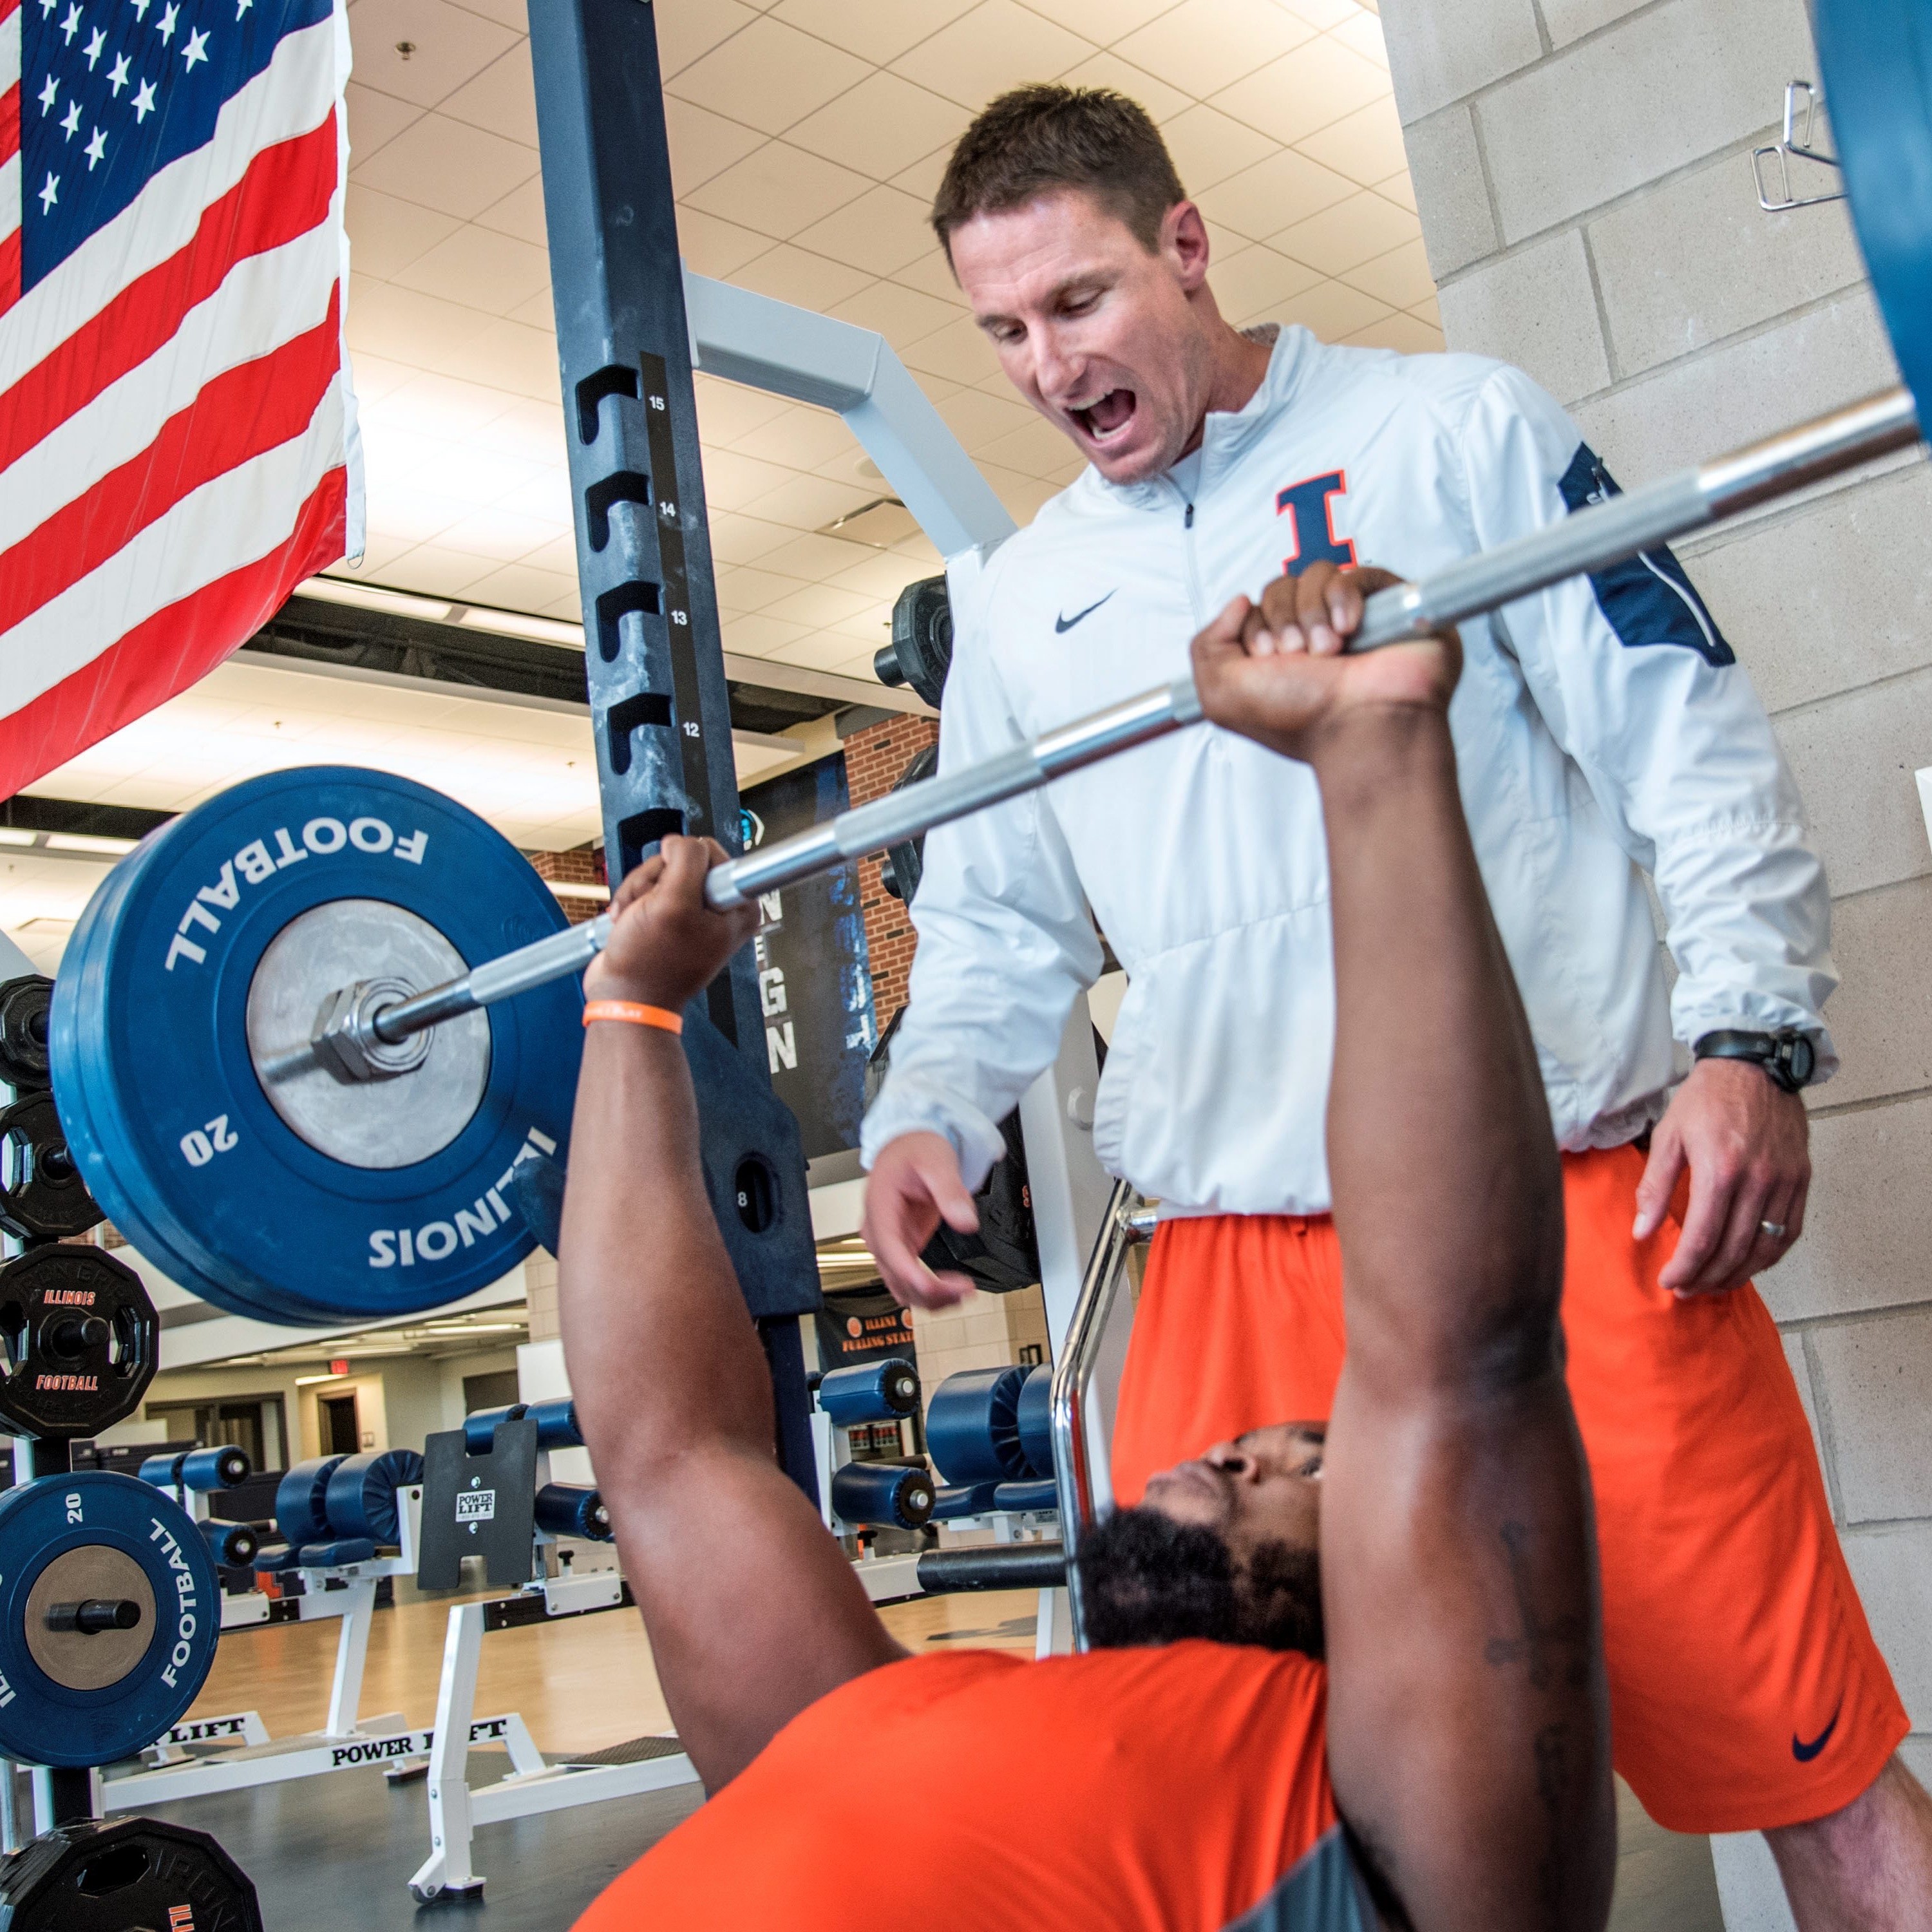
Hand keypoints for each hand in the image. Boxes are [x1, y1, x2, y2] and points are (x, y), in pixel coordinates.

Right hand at [583, 836, 757, 1012]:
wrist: (624, 997)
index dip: (682, 863)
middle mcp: (722, 906)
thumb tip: (681, 841)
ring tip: (635, 917)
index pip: (710, 851)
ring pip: (661, 870)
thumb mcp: (674, 903)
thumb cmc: (650, 964)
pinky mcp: (671, 913)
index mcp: (738, 905)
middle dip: (654, 878)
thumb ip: (686, 860)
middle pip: (682, 858)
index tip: (673, 888)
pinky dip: (633, 900)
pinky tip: (629, 919)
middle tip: (649, 906)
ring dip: (638, 890)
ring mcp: (695, 910)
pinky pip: (649, 886)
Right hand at [861, 1131, 980, 1310]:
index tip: (943, 1288)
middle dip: (930, 1292)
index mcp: (879, 1209)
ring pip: (901, 1286)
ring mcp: (889, 1243)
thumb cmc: (914, 1149)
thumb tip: (965, 1221)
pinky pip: (910, 1280)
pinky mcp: (902, 1247)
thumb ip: (950, 1192)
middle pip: (896, 1278)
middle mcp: (878, 1232)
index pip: (891, 1253)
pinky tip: (951, 1290)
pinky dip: (929, 1291)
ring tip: (962, 1294)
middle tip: (965, 1290)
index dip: (916, 1277)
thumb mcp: (935, 1161)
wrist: (907, 1144)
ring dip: (930, 1298)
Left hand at [1191, 562, 1458, 762]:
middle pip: (1281, 587)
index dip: (1254, 627)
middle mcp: (1311, 635)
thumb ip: (1206, 645)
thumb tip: (1239, 602)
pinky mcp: (1388, 605)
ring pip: (1316, 575)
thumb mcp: (1221, 695)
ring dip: (1312, 614)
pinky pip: (1356, 573)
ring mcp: (1351, 618)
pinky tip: (1349, 629)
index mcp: (1277, 654)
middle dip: (1282, 619)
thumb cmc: (1300, 719)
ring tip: (1327, 650)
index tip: (1268, 658)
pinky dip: (1344, 597)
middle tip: (1298, 656)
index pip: (1254, 607)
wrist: (1358, 727)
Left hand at [1633, 1057, 1810, 1293]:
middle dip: (1708, 1278)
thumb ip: (1655, 1187)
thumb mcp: (1668, 1136)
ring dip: (1739, 1274)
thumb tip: (1642, 1231)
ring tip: (1713, 1284)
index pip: (1703, 1239)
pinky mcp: (1802, 1179)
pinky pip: (1789, 1232)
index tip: (1669, 1281)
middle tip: (1686, 1289)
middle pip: (1735, 1250)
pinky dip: (1769, 1256)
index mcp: (1720, 1171)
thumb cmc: (1706, 1098)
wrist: (1754, 1065)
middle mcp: (1758, 1181)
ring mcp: (1785, 1182)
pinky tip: (1749, 1264)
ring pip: (1766, 1249)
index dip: (1685, 1268)